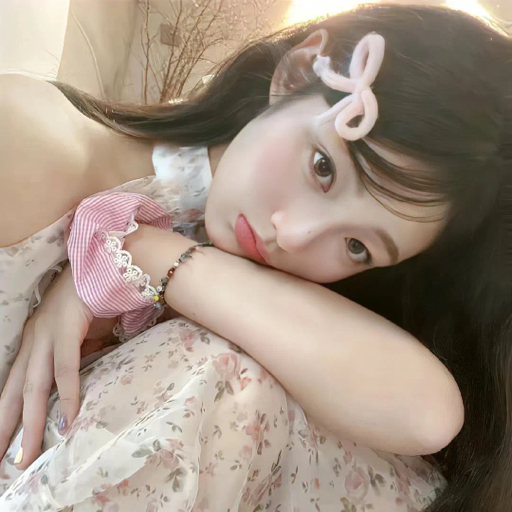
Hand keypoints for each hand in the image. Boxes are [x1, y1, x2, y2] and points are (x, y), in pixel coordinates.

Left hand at [0, 264, 93, 469]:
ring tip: (27, 456)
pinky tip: (68, 419)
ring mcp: (46, 334)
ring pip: (32, 386)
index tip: (2, 444)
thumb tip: (78, 385)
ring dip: (30, 424)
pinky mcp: (65, 329)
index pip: (13, 385)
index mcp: (33, 341)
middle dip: (5, 429)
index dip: (6, 416)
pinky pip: (65, 368)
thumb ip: (76, 357)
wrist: (105, 264)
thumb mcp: (80, 335)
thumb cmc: (94, 297)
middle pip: (14, 392)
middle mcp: (32, 340)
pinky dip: (66, 395)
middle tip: (0, 463)